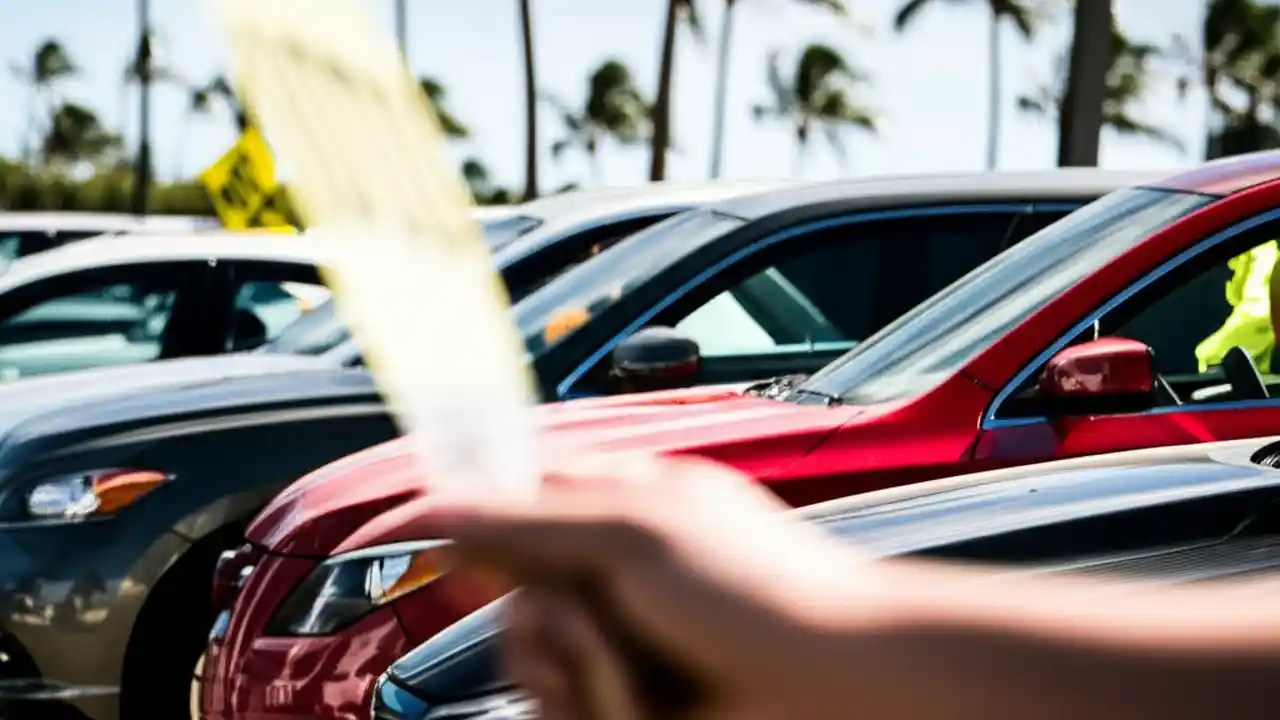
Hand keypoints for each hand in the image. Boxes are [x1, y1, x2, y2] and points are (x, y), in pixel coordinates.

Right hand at [421, 452, 865, 719]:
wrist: (832, 683)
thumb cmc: (757, 590)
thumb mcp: (631, 534)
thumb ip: (525, 519)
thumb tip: (439, 503)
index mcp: (620, 505)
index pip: (511, 495)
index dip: (456, 512)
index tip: (388, 526)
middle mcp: (613, 570)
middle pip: (507, 591)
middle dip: (537, 612)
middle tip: (589, 614)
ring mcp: (621, 639)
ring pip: (528, 658)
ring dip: (572, 666)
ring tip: (635, 667)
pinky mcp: (625, 700)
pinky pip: (560, 705)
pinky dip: (597, 703)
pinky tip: (648, 703)